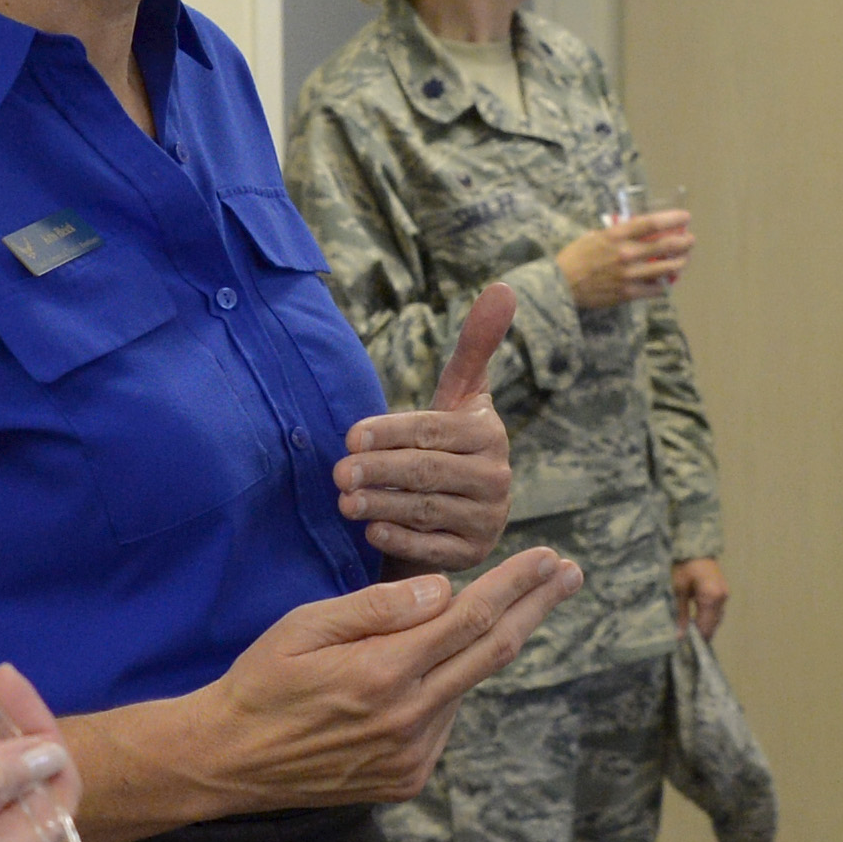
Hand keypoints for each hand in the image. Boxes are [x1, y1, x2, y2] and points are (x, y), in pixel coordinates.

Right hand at [185, 550, 582, 807]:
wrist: (230, 760)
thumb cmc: (262, 681)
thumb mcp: (305, 625)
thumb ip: (378, 607)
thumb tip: (443, 588)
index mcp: (384, 674)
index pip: (471, 618)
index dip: (516, 585)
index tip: (549, 558)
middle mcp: (409, 719)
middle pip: (493, 651)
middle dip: (536, 607)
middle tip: (570, 575)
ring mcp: (413, 755)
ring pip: (465, 685)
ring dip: (477, 649)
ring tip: (473, 620)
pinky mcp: (408, 778)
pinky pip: (443, 719)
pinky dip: (443, 688)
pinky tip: (415, 678)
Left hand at [343, 282, 519, 572]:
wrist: (451, 510)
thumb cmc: (445, 443)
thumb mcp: (459, 395)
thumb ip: (475, 345)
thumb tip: (504, 287)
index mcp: (489, 433)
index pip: (433, 430)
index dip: (391, 432)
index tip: (349, 436)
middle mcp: (497, 477)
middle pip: (427, 471)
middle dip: (379, 470)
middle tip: (338, 472)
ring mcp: (488, 519)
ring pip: (427, 509)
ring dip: (382, 504)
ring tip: (344, 501)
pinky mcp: (473, 555)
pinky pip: (433, 547)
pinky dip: (400, 537)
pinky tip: (370, 528)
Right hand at [557, 210, 694, 309]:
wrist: (561, 285)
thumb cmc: (574, 258)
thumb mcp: (593, 237)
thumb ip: (615, 234)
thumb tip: (632, 230)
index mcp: (616, 236)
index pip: (651, 223)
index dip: (672, 219)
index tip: (685, 217)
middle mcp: (626, 253)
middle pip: (664, 245)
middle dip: (683, 242)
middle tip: (690, 240)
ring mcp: (628, 275)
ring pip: (664, 269)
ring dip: (679, 263)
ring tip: (684, 260)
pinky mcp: (627, 293)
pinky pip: (654, 290)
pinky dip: (663, 285)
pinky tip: (667, 282)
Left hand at [670, 557, 728, 641]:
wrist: (695, 548)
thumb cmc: (684, 567)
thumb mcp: (679, 590)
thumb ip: (681, 614)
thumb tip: (680, 635)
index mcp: (711, 598)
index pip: (706, 626)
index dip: (696, 638)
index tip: (685, 646)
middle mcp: (722, 599)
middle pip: (713, 624)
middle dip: (701, 635)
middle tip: (687, 644)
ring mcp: (724, 595)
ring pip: (717, 619)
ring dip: (706, 628)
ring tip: (692, 636)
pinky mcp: (723, 592)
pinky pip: (717, 611)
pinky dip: (709, 619)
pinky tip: (699, 623)